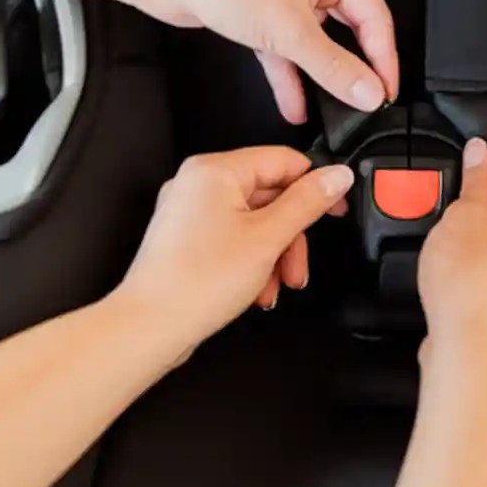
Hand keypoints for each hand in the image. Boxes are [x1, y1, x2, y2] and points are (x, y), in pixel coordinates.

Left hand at [110, 148, 354, 359]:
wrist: (150, 327)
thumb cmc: (196, 283)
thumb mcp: (268, 238)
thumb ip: (307, 203)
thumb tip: (336, 176)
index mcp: (214, 170)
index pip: (282, 160)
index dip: (315, 185)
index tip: (335, 207)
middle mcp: (197, 184)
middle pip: (269, 195)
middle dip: (291, 236)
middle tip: (299, 265)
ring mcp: (189, 212)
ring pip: (253, 222)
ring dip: (274, 255)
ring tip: (277, 286)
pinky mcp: (186, 239)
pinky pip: (233, 239)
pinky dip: (251, 262)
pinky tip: (256, 291)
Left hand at [121, 0, 398, 124]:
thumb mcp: (290, 31)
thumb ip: (334, 67)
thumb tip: (367, 90)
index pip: (375, 17)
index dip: (383, 58)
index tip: (384, 92)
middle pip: (348, 30)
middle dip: (353, 69)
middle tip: (364, 101)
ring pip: (314, 44)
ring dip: (319, 78)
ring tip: (333, 111)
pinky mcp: (258, 13)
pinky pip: (285, 50)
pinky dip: (289, 76)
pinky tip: (294, 103)